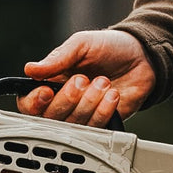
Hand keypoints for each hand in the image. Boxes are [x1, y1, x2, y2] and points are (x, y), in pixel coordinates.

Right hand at [17, 29, 156, 125]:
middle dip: (67, 99)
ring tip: (103, 81)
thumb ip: (57, 59)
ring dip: (89, 103)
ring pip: (74, 124)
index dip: (34, 103)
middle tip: (82, 80)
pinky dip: (104, 111)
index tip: (47, 91)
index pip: (30, 104)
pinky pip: (96, 127)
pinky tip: (113, 94)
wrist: (143, 56)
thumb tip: (30, 69)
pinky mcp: (103, 124)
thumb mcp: (81, 45)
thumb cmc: (109, 47)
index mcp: (52, 83)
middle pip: (51, 118)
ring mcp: (84, 115)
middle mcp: (65, 103)